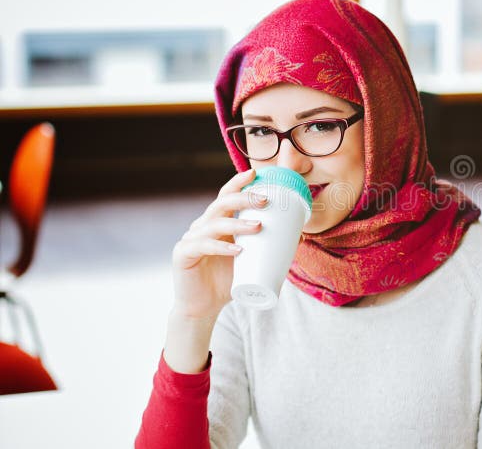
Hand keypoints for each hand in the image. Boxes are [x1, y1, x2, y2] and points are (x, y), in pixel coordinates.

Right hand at [170, 168, 266, 319]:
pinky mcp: (183, 255)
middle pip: (221, 203)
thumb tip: (298, 234)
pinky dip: (221, 247)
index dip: (238, 183)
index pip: (226, 196)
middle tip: (264, 200)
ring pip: (214, 223)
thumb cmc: (227, 281)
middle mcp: (202, 226)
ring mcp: (190, 239)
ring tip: (258, 226)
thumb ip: (265, 246)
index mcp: (217, 222)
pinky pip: (202, 246)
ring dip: (238, 223)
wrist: (203, 308)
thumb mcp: (249, 259)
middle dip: (243, 198)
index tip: (256, 173)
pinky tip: (238, 250)